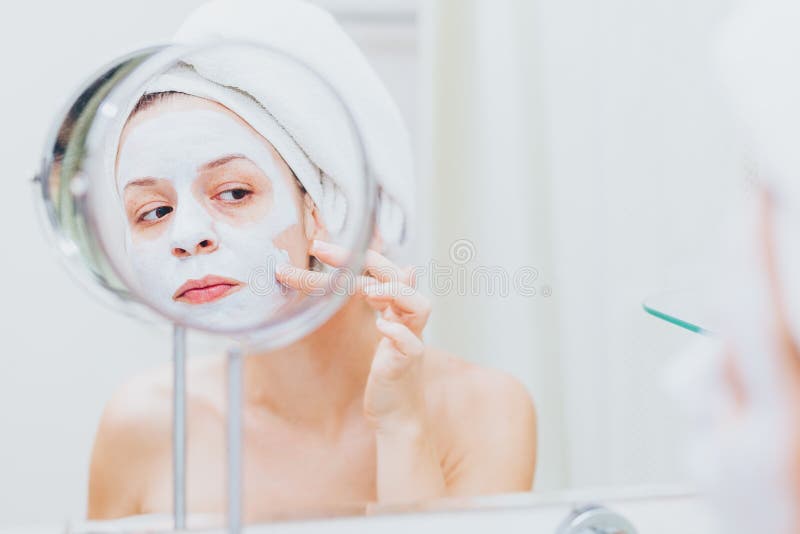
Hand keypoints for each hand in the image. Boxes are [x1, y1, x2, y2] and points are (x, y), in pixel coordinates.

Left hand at [275, 240, 431, 429]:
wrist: (397, 415)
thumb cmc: (386, 374)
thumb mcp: (379, 331)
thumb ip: (380, 301)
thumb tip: (390, 268)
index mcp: (396, 309)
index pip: (379, 271)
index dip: (352, 256)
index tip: (318, 247)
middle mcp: (407, 320)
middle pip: (398, 278)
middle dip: (367, 261)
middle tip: (325, 252)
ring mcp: (411, 340)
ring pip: (419, 306)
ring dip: (395, 293)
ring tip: (369, 291)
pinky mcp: (408, 363)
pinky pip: (411, 344)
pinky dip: (398, 334)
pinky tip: (382, 329)